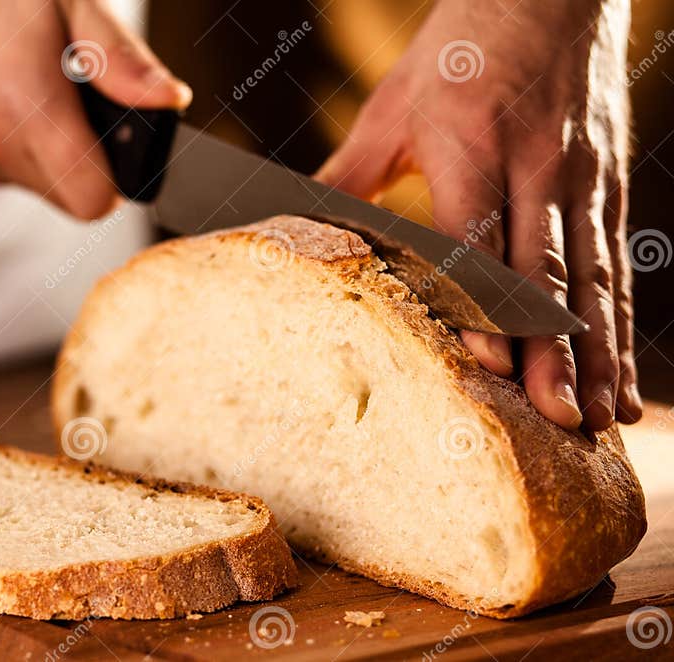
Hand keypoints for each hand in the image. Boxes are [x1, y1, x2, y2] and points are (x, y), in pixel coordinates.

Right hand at [0, 0, 190, 218]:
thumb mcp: (70, 1)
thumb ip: (122, 62)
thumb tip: (168, 102)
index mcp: (21, 105)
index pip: (90, 200)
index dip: (110, 180)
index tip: (108, 149)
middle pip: (60, 194)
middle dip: (71, 156)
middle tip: (59, 98)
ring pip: (24, 183)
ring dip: (31, 148)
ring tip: (13, 86)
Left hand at [316, 0, 639, 430]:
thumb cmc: (459, 48)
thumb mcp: (392, 106)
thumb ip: (348, 174)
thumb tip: (287, 221)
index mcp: (470, 142)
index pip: (478, 235)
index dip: (485, 304)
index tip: (490, 365)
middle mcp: (536, 165)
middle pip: (544, 270)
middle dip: (554, 351)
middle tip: (559, 418)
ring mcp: (582, 178)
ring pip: (591, 279)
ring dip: (598, 354)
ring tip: (599, 418)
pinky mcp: (609, 187)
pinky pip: (615, 267)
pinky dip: (622, 328)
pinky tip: (624, 378)